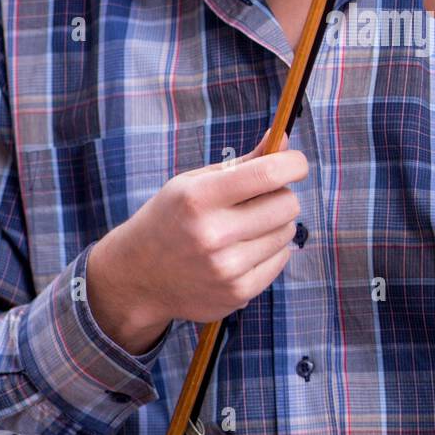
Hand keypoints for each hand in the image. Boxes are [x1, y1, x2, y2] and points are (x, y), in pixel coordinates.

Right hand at [86, 130, 308, 354]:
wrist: (138, 276)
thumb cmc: (171, 218)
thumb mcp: (194, 183)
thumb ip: (242, 163)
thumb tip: (283, 141)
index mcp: (198, 198)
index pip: (267, 174)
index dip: (293, 164)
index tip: (295, 164)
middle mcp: (212, 234)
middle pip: (286, 204)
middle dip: (281, 195)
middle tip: (261, 199)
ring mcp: (226, 268)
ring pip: (287, 232)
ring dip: (275, 224)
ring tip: (246, 227)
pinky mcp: (238, 293)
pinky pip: (281, 259)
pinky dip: (271, 250)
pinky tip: (244, 249)